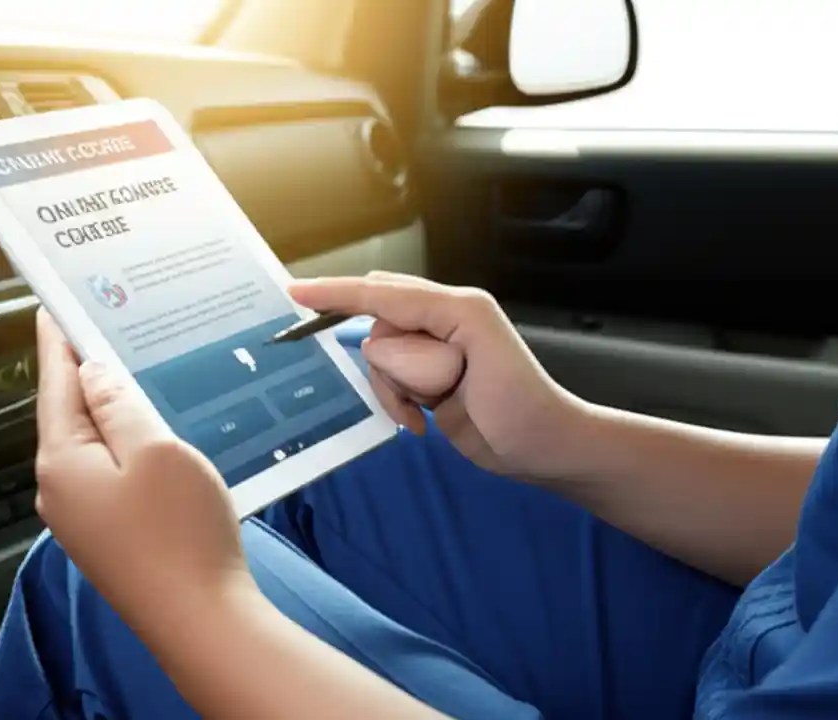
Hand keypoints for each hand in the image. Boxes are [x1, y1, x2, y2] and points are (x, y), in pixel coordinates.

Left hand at [32, 309, 251, 633]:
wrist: (201, 617)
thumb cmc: (182, 533)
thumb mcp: (157, 451)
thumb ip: (122, 407)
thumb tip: (95, 374)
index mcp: (63, 461)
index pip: (56, 384)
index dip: (60, 342)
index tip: (57, 307)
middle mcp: (61, 490)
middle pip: (73, 416)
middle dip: (93, 376)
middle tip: (112, 330)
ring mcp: (85, 518)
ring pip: (97, 447)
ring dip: (119, 414)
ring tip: (143, 376)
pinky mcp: (114, 537)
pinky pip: (115, 476)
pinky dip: (132, 449)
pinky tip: (159, 439)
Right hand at [289, 272, 586, 478]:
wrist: (542, 447)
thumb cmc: (520, 401)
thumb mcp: (473, 356)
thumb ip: (416, 343)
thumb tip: (376, 349)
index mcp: (456, 305)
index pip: (385, 293)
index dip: (338, 292)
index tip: (295, 291)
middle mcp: (443, 321)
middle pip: (377, 325)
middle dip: (385, 362)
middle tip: (418, 392)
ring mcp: (435, 352)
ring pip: (379, 359)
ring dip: (393, 389)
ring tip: (422, 413)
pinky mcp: (431, 381)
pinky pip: (389, 382)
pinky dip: (397, 402)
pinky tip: (422, 421)